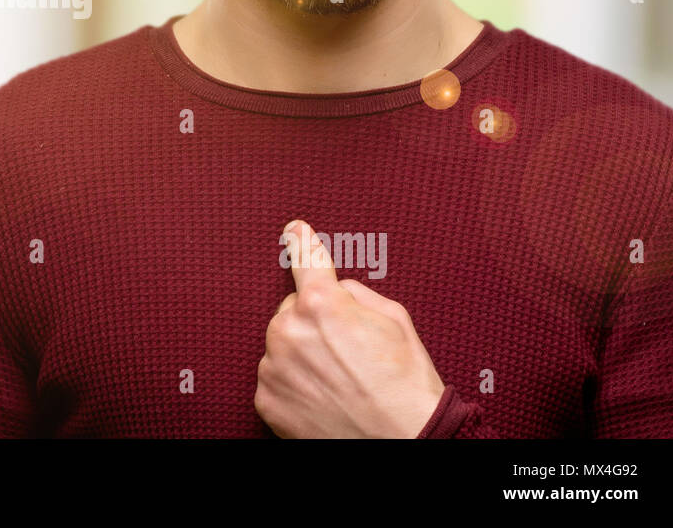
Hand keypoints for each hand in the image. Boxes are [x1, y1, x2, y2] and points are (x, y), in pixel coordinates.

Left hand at [254, 219, 444, 437]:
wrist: (405, 441)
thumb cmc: (406, 384)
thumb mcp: (395, 320)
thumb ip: (354, 294)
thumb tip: (335, 290)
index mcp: (321, 304)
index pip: (305, 261)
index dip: (300, 242)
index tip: (292, 230)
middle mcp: (289, 331)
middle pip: (292, 312)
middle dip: (314, 323)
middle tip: (347, 351)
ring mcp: (274, 368)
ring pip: (282, 346)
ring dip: (302, 355)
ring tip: (338, 380)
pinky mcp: (266, 399)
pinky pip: (275, 378)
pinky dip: (293, 384)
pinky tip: (322, 397)